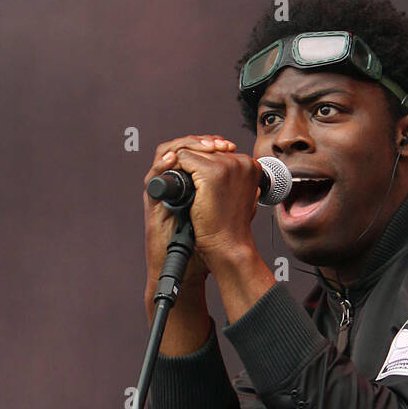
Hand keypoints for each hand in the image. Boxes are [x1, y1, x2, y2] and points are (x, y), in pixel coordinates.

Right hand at [143, 135, 232, 307]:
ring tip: (200, 149)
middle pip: (181, 147)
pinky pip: (153, 175)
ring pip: (165, 154)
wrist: (189, 266)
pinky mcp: (152, 200)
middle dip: (198, 141)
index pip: (197, 150)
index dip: (211, 143)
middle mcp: (176, 183)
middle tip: (215, 143)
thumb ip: (235, 195)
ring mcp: (163, 191)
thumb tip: (255, 180)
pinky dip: (163, 163)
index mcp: (192, 183)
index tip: (228, 144)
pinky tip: (176, 159)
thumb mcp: (225, 213)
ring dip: (183, 148)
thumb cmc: (206, 243)